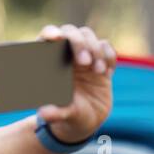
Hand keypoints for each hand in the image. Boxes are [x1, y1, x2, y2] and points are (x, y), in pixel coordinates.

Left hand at [36, 24, 115, 142]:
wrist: (87, 121)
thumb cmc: (69, 116)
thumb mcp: (63, 116)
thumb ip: (55, 113)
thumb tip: (44, 114)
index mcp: (50, 63)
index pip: (46, 38)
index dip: (50, 33)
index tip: (56, 37)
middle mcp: (66, 55)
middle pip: (71, 32)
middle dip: (79, 43)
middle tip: (84, 62)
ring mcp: (84, 56)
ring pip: (89, 36)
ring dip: (95, 50)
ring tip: (98, 72)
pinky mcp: (102, 61)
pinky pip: (107, 48)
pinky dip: (109, 56)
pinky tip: (106, 73)